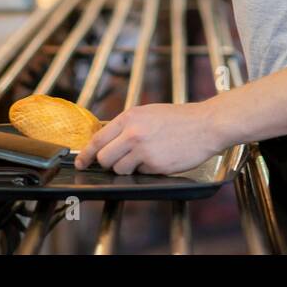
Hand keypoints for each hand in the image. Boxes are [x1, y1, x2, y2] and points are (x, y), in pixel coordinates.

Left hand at [74, 101, 225, 175]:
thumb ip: (127, 125)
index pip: (98, 139)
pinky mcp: (155, 165)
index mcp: (129, 117)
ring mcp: (143, 150)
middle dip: (109, 163)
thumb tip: (107, 140)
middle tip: (119, 161)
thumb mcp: (148, 113)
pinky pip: (141, 173)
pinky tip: (160, 158)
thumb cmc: (179, 119)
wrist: (205, 125)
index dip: (86, 154)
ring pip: (120, 169)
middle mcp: (133, 133)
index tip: (81, 163)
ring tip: (147, 156)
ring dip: (129, 168)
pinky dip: (147, 170)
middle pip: (104, 158)